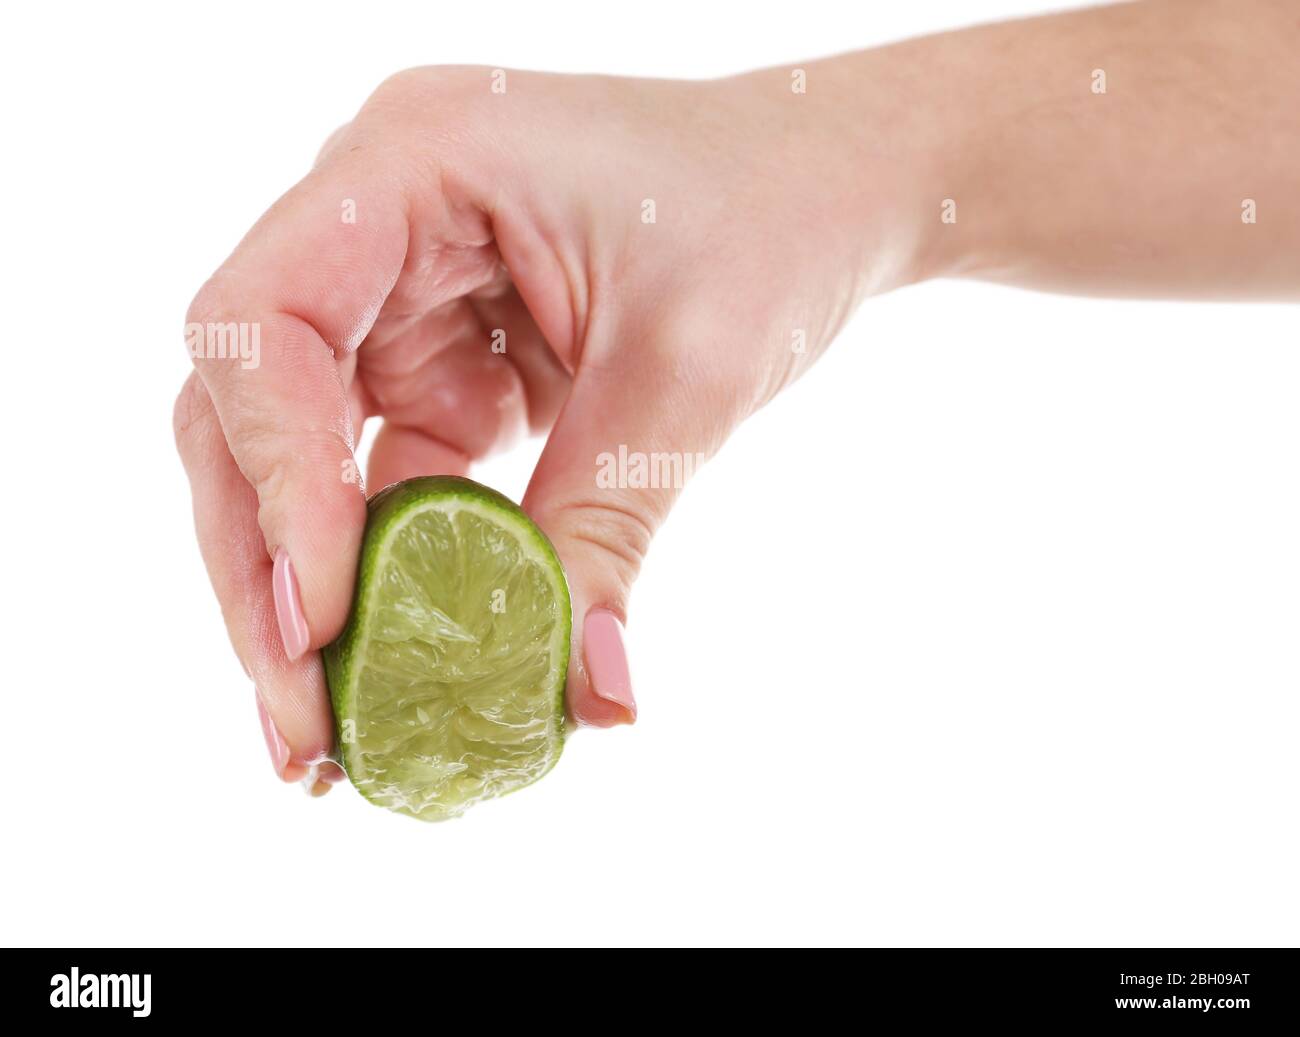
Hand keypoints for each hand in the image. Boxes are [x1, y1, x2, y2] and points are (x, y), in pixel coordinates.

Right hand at [173, 66, 922, 788]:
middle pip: (247, 409)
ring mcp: (397, 298)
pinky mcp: (438, 363)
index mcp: (412, 161)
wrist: (824, 187)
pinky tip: (397, 668)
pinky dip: (388, 575)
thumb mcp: (687, 372)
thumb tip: (587, 703)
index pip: (265, 325)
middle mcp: (373, 225)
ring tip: (324, 739)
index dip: (277, 480)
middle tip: (300, 733)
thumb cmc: (769, 219)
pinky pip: (383, 479)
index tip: (320, 621)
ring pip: (299, 459)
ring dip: (309, 596)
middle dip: (265, 578)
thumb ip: (610, 529)